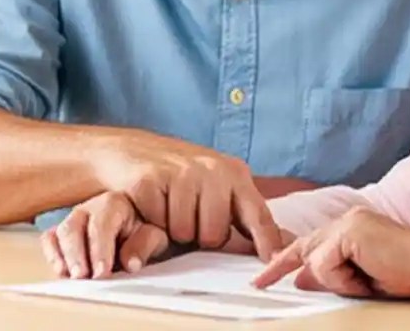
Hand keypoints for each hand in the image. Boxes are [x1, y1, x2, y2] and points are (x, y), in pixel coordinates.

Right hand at [40, 191, 168, 278]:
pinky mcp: (64, 235)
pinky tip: (60, 271)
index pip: (101, 223)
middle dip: (76, 254)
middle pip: (73, 226)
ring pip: (59, 233)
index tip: (102, 272)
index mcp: (114, 203)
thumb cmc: (149, 232)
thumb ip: (144, 245)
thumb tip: (130, 263)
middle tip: (83, 277)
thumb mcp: (156, 236)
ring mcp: (74, 220)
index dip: (99, 248)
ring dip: (62, 256)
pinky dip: (52, 255)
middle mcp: (90, 208)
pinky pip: (50, 240)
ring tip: (69, 276)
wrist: (145, 229)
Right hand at [94, 137, 283, 260]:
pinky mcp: (149, 180)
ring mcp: (181, 172)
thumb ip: (245, 217)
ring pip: (185, 233)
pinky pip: (157, 223)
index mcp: (234, 173)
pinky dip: (151, 220)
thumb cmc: (176, 177)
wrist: (125, 149)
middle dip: (199, 236)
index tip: (275, 260)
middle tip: (187, 215)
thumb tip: (284, 245)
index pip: (257, 213)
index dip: (266, 240)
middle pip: (215, 235)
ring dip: (173, 230)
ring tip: (167, 208)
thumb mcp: (215, 189)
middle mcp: (212, 169)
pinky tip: (150, 201)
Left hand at [251, 207, 409, 298]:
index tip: (264, 275)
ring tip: (367, 282)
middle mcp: (348, 219)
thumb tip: (301, 278)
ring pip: (315, 260)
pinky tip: (366, 277)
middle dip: (281, 266)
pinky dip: (343, 279)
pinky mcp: (349, 232)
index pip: (312, 242)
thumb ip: (331, 275)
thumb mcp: (360, 279)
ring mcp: (348, 223)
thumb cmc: (406, 274)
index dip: (285, 260)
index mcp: (353, 227)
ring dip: (338, 282)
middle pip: (306, 248)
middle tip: (259, 282)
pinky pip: (326, 264)